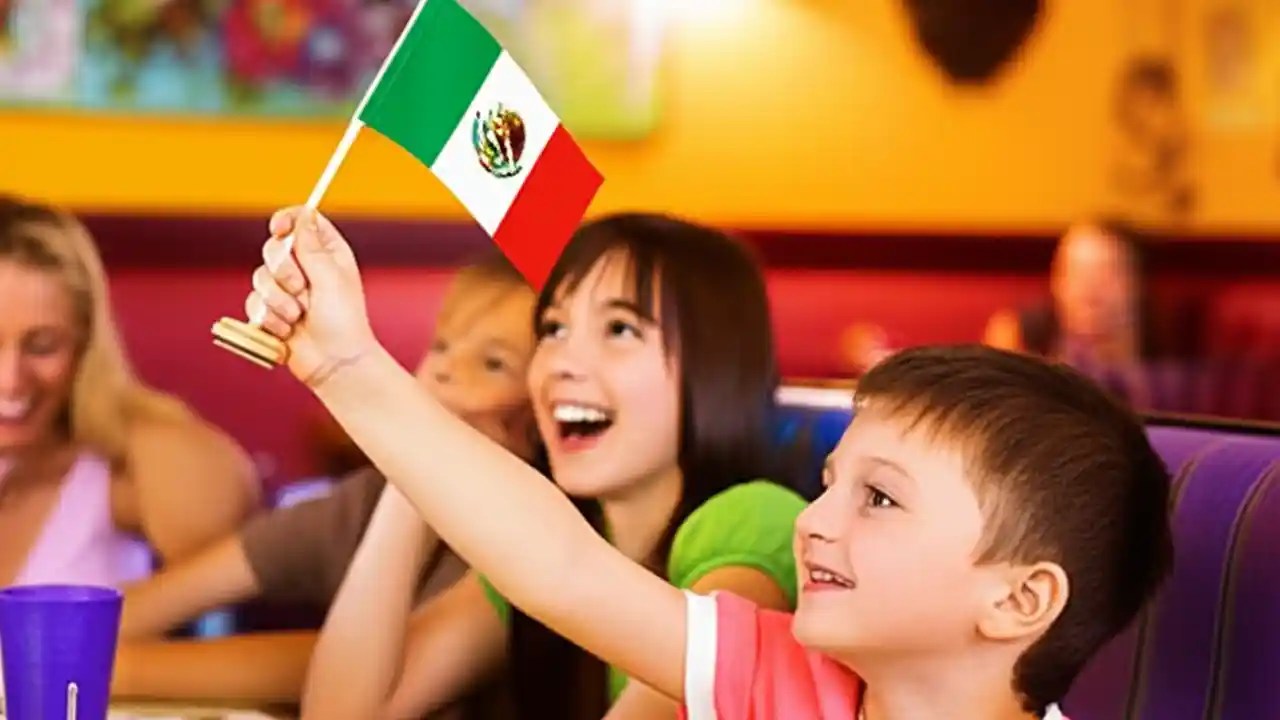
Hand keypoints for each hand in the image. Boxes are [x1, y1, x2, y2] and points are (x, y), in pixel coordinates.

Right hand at [246, 207, 377, 386]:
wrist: (334, 363)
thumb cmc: (343, 321)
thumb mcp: (331, 278)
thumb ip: (312, 247)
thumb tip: (304, 214)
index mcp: (327, 253)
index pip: (301, 222)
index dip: (287, 220)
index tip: (279, 228)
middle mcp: (305, 267)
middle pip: (273, 248)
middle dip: (283, 270)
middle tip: (301, 289)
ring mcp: (286, 290)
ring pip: (260, 277)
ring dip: (278, 300)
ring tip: (298, 317)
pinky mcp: (271, 311)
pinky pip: (253, 303)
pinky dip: (269, 318)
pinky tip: (287, 332)